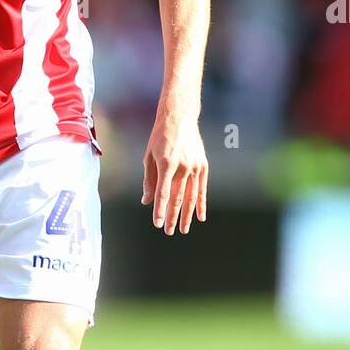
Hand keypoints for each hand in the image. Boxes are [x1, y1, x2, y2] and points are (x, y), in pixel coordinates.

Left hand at [142, 114, 207, 234]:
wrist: (179, 118)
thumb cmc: (160, 137)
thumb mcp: (149, 156)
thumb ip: (149, 180)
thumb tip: (146, 201)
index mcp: (166, 163)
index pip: (162, 193)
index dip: (159, 210)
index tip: (157, 223)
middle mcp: (182, 166)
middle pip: (177, 198)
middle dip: (172, 216)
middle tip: (168, 231)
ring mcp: (194, 166)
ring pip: (191, 196)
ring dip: (187, 215)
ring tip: (184, 229)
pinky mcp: (203, 166)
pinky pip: (202, 189)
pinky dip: (201, 204)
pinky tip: (200, 217)